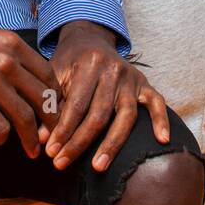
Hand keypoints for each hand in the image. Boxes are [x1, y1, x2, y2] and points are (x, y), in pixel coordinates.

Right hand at [0, 16, 62, 158]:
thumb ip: (9, 56)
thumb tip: (26, 83)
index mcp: (13, 44)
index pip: (47, 75)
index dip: (54, 98)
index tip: (51, 112)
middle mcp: (7, 62)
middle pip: (42, 99)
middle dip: (50, 123)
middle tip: (49, 137)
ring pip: (25, 119)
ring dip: (30, 139)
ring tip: (31, 150)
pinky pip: (0, 129)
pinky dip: (0, 139)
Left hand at [41, 20, 170, 172]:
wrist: (90, 38)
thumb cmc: (70, 61)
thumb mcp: (55, 73)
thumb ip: (50, 103)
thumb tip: (42, 139)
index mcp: (89, 63)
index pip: (76, 104)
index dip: (63, 130)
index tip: (51, 152)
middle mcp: (113, 69)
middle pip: (99, 114)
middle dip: (79, 142)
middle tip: (62, 164)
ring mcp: (131, 77)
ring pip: (126, 116)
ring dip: (111, 145)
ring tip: (98, 167)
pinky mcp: (145, 83)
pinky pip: (156, 102)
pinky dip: (161, 120)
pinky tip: (162, 140)